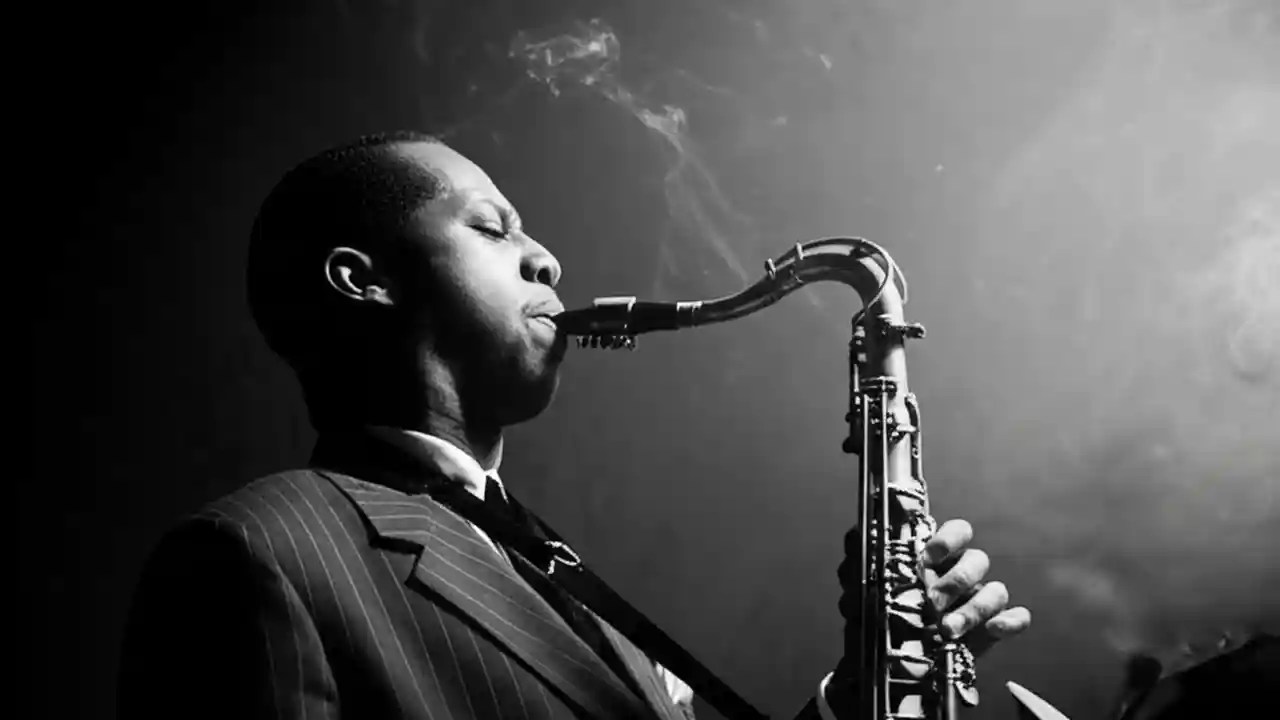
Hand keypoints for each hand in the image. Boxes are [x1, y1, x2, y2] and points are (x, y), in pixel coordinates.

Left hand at [827, 519, 1029, 712]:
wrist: (891, 660)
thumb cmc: (882, 615)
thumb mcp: (866, 587)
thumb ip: (860, 561)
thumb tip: (855, 535)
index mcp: (935, 559)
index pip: (958, 532)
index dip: (949, 538)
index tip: (929, 554)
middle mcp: (960, 575)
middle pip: (977, 561)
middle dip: (956, 580)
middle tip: (932, 602)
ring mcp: (978, 601)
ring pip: (996, 589)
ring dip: (975, 607)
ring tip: (947, 629)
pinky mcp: (991, 629)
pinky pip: (1014, 618)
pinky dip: (1009, 621)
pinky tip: (996, 629)